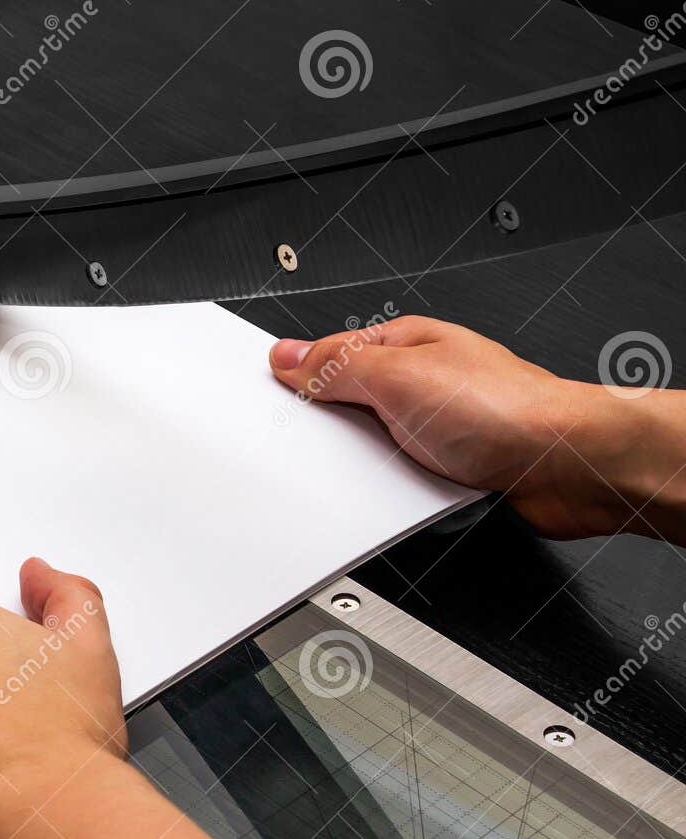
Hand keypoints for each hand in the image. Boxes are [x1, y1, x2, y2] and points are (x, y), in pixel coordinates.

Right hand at [268, 315, 674, 539]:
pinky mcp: (446, 468)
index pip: (328, 355)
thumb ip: (337, 366)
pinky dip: (394, 492)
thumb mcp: (399, 376)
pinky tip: (402, 493)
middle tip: (326, 443)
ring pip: (369, 449)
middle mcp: (419, 383)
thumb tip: (288, 356)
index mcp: (403, 345)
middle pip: (344, 407)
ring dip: (369, 467)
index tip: (268, 400)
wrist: (570, 465)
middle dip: (331, 431)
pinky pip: (397, 480)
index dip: (295, 378)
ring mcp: (434, 427)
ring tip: (382, 467)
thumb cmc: (509, 408)